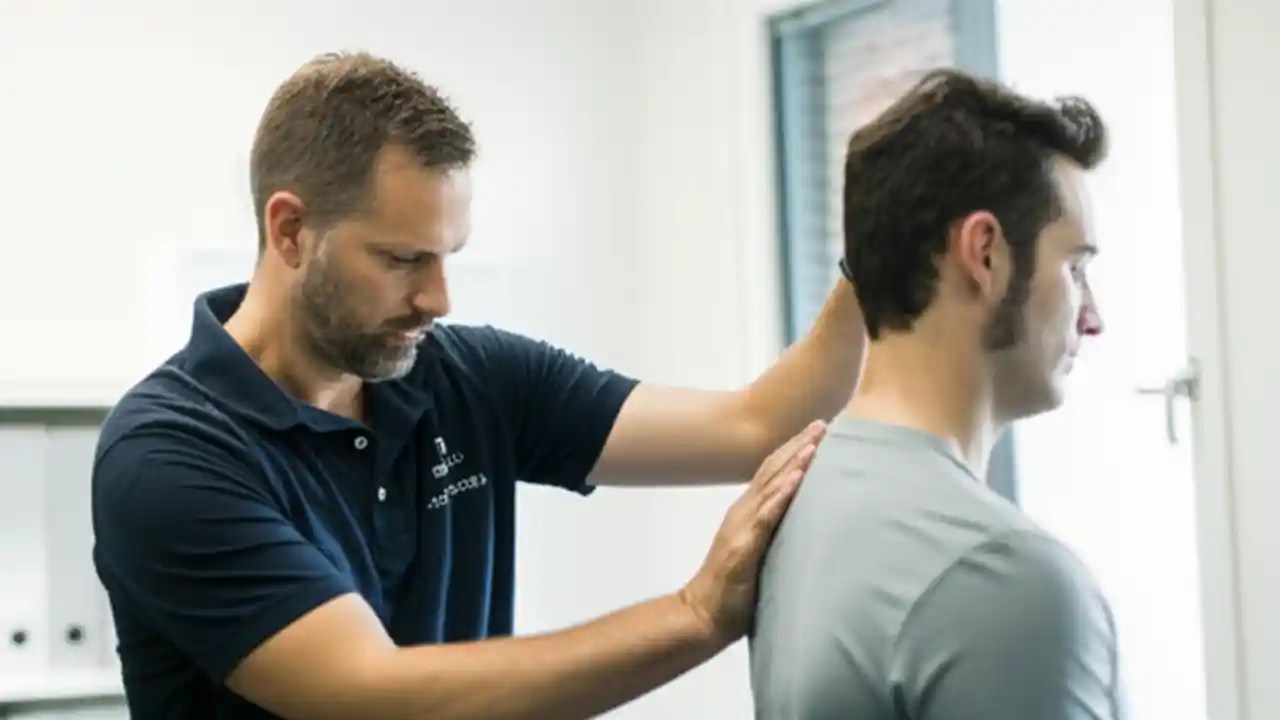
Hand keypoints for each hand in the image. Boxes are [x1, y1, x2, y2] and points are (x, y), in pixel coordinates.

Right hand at [678, 419, 826, 644]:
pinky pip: (766, 516)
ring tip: (815, 442)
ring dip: (794, 462)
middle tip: (823, 423)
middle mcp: (743, 511)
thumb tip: (802, 519)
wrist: (702, 613)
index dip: (794, 450)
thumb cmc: (733, 588)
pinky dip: (782, 494)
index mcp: (748, 511)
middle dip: (799, 445)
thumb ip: (773, 530)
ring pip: (771, 486)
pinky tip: (797, 479)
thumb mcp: (757, 550)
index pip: (774, 472)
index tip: (818, 431)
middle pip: (773, 470)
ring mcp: (742, 527)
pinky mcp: (743, 547)